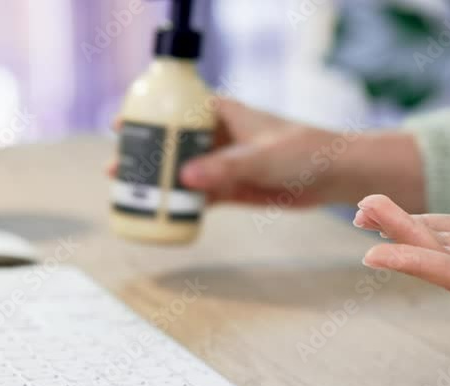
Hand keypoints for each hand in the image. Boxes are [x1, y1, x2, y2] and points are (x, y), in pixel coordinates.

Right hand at [108, 99, 425, 209]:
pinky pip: (199, 196)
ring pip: (181, 171)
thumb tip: (185, 176)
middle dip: (144, 155)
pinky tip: (161, 212)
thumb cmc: (303, 152)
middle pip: (171, 143)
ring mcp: (224, 164)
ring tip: (130, 194)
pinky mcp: (232, 188)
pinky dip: (181, 203)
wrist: (333, 176)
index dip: (147, 116)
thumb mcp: (262, 157)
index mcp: (223, 114)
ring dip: (158, 182)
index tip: (121, 126)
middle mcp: (218, 137)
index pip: (176, 109)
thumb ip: (225, 167)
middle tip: (116, 170)